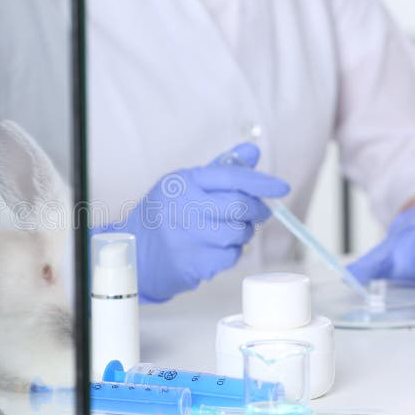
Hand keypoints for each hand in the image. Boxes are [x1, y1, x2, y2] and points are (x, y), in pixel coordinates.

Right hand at [97, 143, 289, 301]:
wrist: (133, 254)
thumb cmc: (162, 216)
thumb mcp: (183, 185)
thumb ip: (219, 169)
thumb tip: (252, 151)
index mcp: (183, 182)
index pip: (232, 177)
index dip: (261, 182)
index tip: (281, 188)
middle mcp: (185, 207)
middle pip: (240, 206)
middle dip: (257, 210)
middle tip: (259, 213)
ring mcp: (189, 237)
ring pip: (239, 233)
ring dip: (242, 233)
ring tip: (226, 232)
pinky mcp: (194, 263)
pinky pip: (231, 256)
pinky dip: (230, 253)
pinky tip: (214, 249)